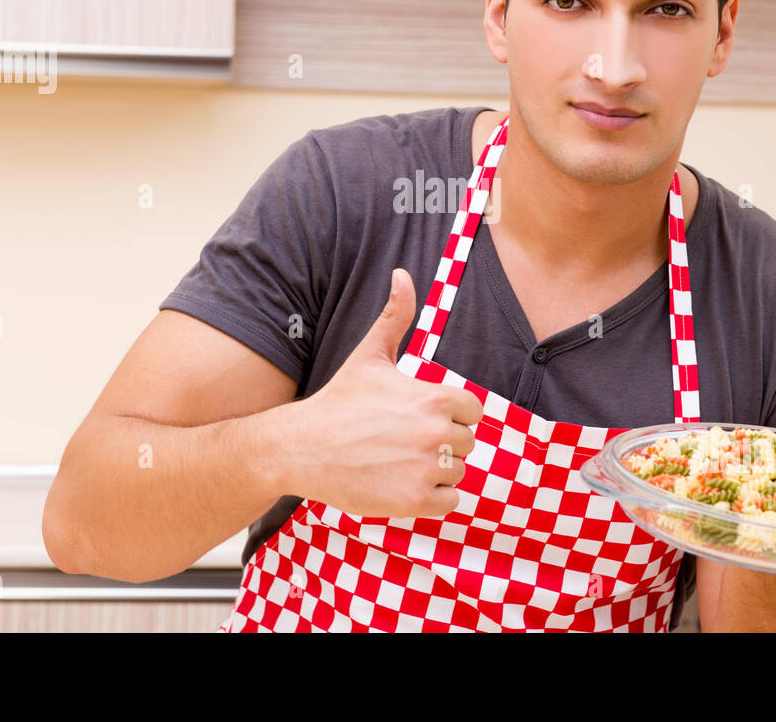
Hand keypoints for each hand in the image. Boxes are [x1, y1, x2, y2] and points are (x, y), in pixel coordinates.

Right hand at [286, 268, 483, 517]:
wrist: (302, 447)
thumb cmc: (339, 400)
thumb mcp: (370, 355)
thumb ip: (395, 315)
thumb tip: (402, 273)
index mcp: (436, 397)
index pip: (473, 411)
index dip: (448, 414)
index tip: (417, 416)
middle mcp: (438, 432)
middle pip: (466, 442)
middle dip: (440, 443)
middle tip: (400, 440)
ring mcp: (428, 469)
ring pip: (458, 473)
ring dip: (435, 471)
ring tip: (397, 461)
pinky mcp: (416, 501)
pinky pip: (450, 503)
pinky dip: (431, 498)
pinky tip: (401, 483)